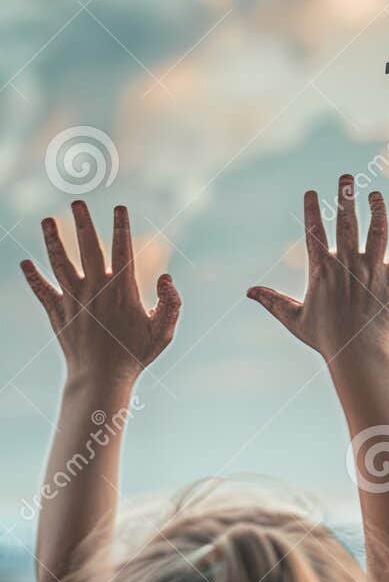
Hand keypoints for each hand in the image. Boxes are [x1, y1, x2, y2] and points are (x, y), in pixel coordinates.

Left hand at [21, 202, 181, 383]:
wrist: (101, 379)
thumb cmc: (135, 355)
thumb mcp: (163, 332)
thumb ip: (171, 303)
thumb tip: (166, 277)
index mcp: (122, 290)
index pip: (123, 250)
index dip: (121, 226)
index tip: (120, 208)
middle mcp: (95, 289)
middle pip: (88, 248)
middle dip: (83, 223)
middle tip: (77, 202)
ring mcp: (73, 300)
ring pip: (60, 263)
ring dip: (53, 240)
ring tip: (46, 220)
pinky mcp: (57, 313)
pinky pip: (42, 291)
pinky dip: (32, 277)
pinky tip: (24, 263)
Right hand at [248, 181, 388, 364]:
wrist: (359, 355)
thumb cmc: (326, 339)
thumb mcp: (295, 319)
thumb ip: (273, 302)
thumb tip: (249, 292)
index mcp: (323, 270)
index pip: (315, 231)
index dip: (311, 209)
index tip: (311, 192)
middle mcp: (349, 264)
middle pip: (347, 221)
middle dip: (345, 196)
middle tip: (346, 177)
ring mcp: (374, 270)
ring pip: (378, 231)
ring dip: (378, 209)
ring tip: (375, 195)